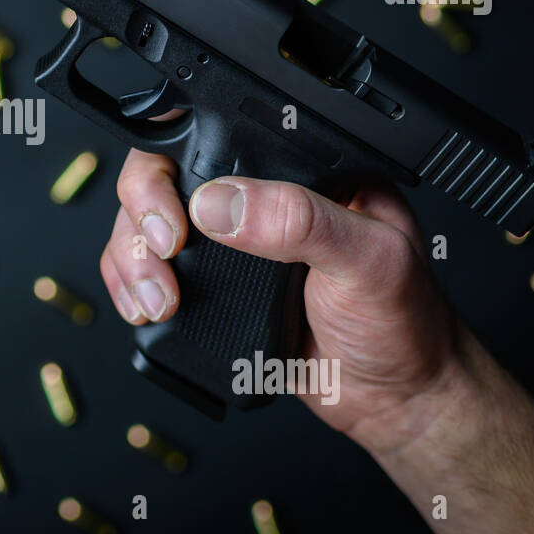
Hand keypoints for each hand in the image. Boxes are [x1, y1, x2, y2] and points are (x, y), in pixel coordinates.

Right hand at [99, 151, 459, 444]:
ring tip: (159, 300)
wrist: (397, 401)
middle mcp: (256, 198)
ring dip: (131, 258)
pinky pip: (145, 271)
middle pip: (163, 173)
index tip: (180, 210)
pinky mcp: (209, 288)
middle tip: (164, 250)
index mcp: (300, 169)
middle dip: (142, 213)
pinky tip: (147, 309)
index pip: (222, 132)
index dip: (179, 153)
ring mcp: (226, 244)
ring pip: (141, 224)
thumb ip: (300, 223)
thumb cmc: (403, 322)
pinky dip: (130, 288)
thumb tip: (219, 204)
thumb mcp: (369, 260)